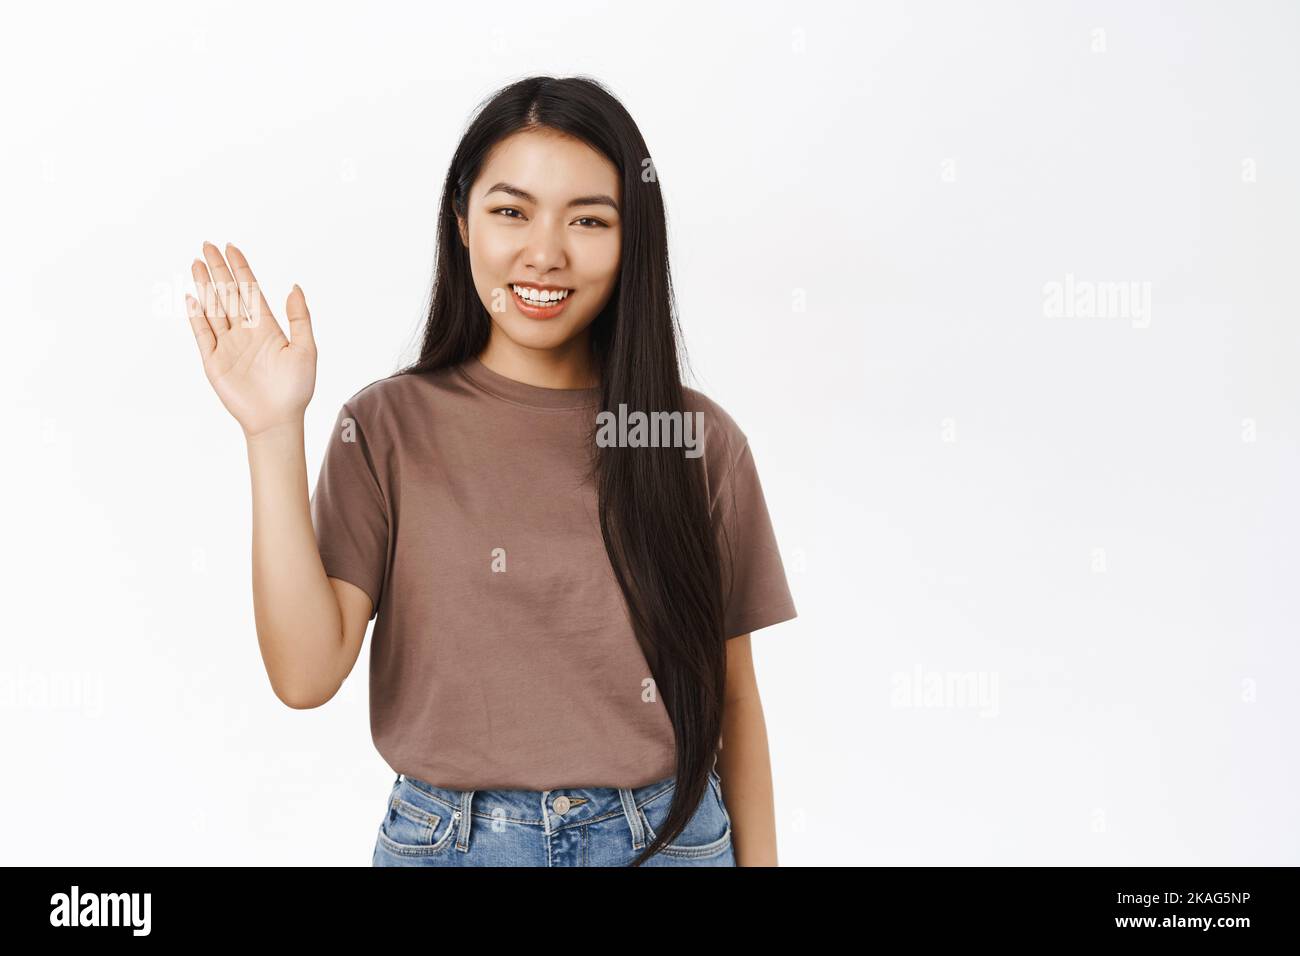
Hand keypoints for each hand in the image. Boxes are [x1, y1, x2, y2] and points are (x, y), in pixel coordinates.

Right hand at [186, 242, 316, 439]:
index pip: (250, 290)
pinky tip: (193, 297)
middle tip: (207, 244)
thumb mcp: (306, 350)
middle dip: (218, 269)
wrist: (277, 420)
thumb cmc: (296, 389)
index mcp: (267, 327)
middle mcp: (245, 332)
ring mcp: (228, 345)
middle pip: (228, 294)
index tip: (231, 247)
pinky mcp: (214, 361)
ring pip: (212, 309)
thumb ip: (300, 318)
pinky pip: (202, 334)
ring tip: (197, 262)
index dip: (241, 268)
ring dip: (205, 286)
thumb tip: (295, 286)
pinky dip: (196, 317)